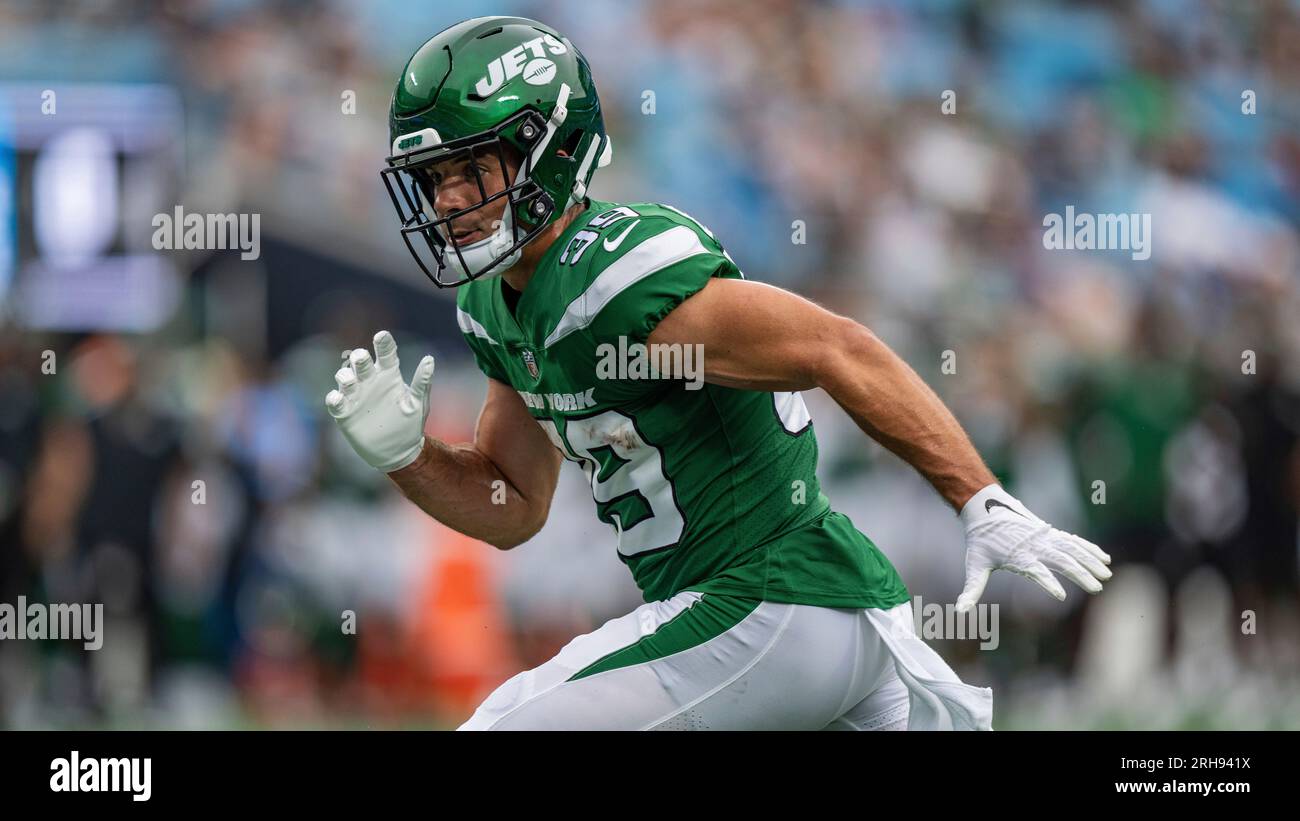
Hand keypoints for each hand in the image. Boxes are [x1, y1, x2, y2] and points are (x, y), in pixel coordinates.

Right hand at [325, 330, 434, 472]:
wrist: (398, 451)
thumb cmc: (410, 424)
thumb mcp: (419, 403)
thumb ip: (423, 382)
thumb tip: (430, 359)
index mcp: (389, 375)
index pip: (385, 353)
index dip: (383, 343)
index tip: (382, 336)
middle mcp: (370, 381)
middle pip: (360, 362)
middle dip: (359, 358)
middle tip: (362, 358)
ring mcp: (356, 396)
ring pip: (344, 377)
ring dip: (345, 376)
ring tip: (351, 381)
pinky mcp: (345, 412)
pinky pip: (335, 402)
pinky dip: (334, 398)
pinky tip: (338, 398)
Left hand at [956, 484, 1111, 612]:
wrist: (985, 509)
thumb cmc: (981, 542)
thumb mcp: (974, 565)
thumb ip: (971, 589)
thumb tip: (960, 611)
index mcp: (1018, 556)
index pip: (1035, 571)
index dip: (1047, 583)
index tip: (1060, 596)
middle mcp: (1034, 546)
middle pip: (1061, 560)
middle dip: (1080, 573)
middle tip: (1096, 588)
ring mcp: (1045, 537)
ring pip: (1073, 549)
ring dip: (1091, 561)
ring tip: (1107, 575)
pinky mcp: (1050, 533)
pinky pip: (1074, 541)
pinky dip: (1089, 548)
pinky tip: (1104, 557)